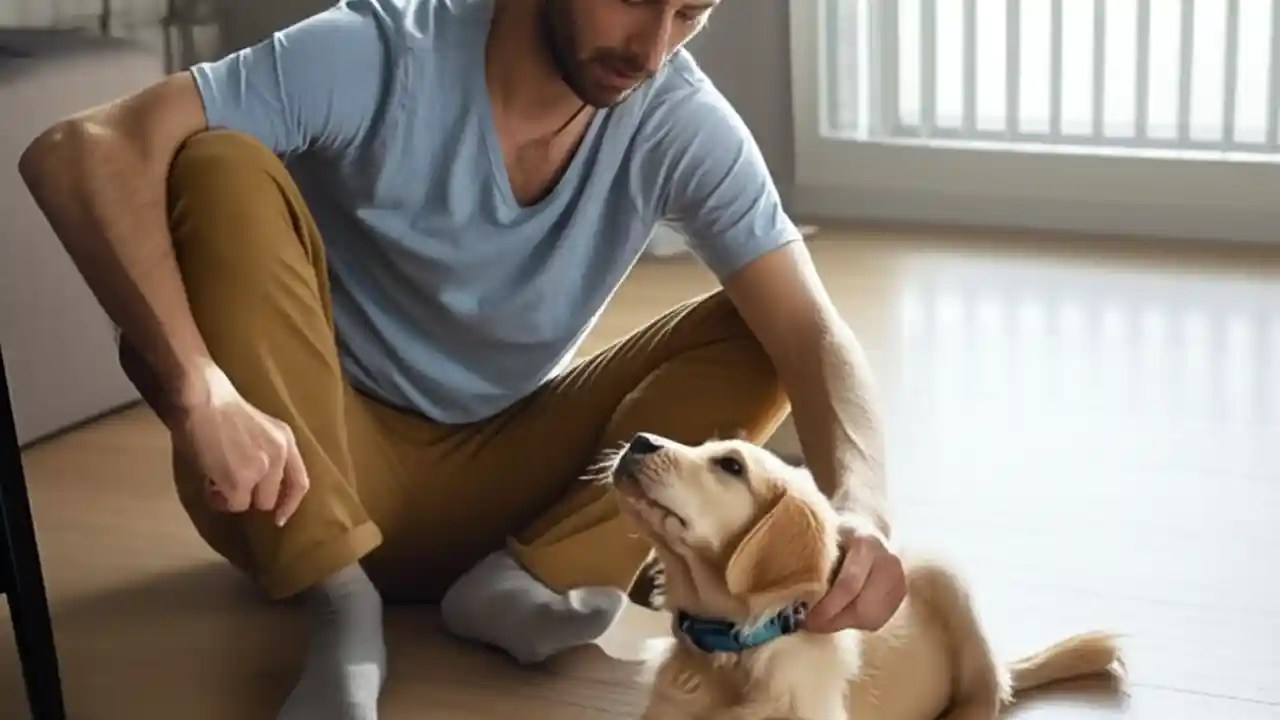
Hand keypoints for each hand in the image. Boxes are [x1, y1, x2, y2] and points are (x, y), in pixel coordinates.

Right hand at [169, 365, 310, 526]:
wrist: (203, 399)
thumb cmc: (221, 411)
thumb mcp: (258, 430)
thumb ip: (265, 454)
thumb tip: (255, 488)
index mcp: (286, 440)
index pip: (299, 482)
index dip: (289, 504)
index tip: (278, 519)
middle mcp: (280, 455)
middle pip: (269, 499)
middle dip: (247, 496)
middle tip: (226, 484)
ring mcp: (262, 468)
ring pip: (247, 503)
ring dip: (230, 497)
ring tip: (214, 479)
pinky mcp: (241, 480)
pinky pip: (232, 503)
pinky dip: (217, 498)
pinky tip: (208, 480)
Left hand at [802, 520, 904, 632]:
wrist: (866, 529)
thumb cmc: (836, 535)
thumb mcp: (822, 537)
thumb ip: (811, 561)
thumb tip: (791, 597)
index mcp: (865, 543)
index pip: (848, 585)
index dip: (826, 607)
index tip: (804, 619)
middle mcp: (887, 561)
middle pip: (862, 607)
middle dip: (833, 621)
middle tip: (810, 625)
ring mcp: (899, 578)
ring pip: (871, 617)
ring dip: (843, 624)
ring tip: (822, 622)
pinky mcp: (901, 593)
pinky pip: (878, 619)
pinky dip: (856, 623)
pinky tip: (840, 616)